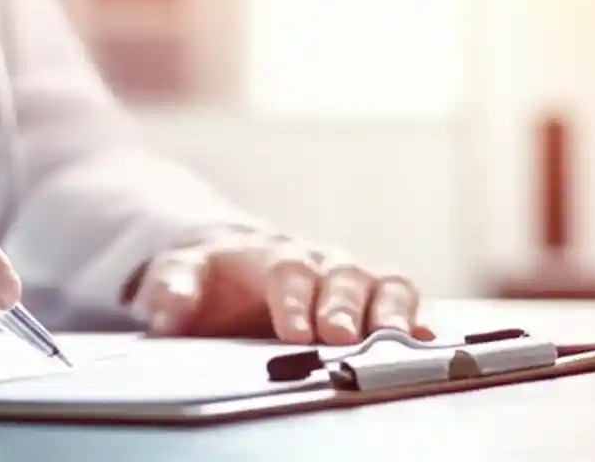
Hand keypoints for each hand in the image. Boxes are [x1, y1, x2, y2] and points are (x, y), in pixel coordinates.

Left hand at [125, 226, 429, 344]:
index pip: (287, 271)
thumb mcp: (179, 273)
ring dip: (392, 310)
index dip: (294, 299)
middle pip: (342, 274)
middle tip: (343, 335)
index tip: (295, 331)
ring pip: (382, 282)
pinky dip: (420, 314)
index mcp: (270, 255)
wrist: (232, 258)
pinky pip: (403, 298)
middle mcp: (319, 260)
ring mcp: (350, 277)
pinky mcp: (374, 296)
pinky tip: (431, 336)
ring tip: (398, 338)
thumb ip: (170, 289)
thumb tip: (164, 316)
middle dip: (345, 305)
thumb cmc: (210, 272)